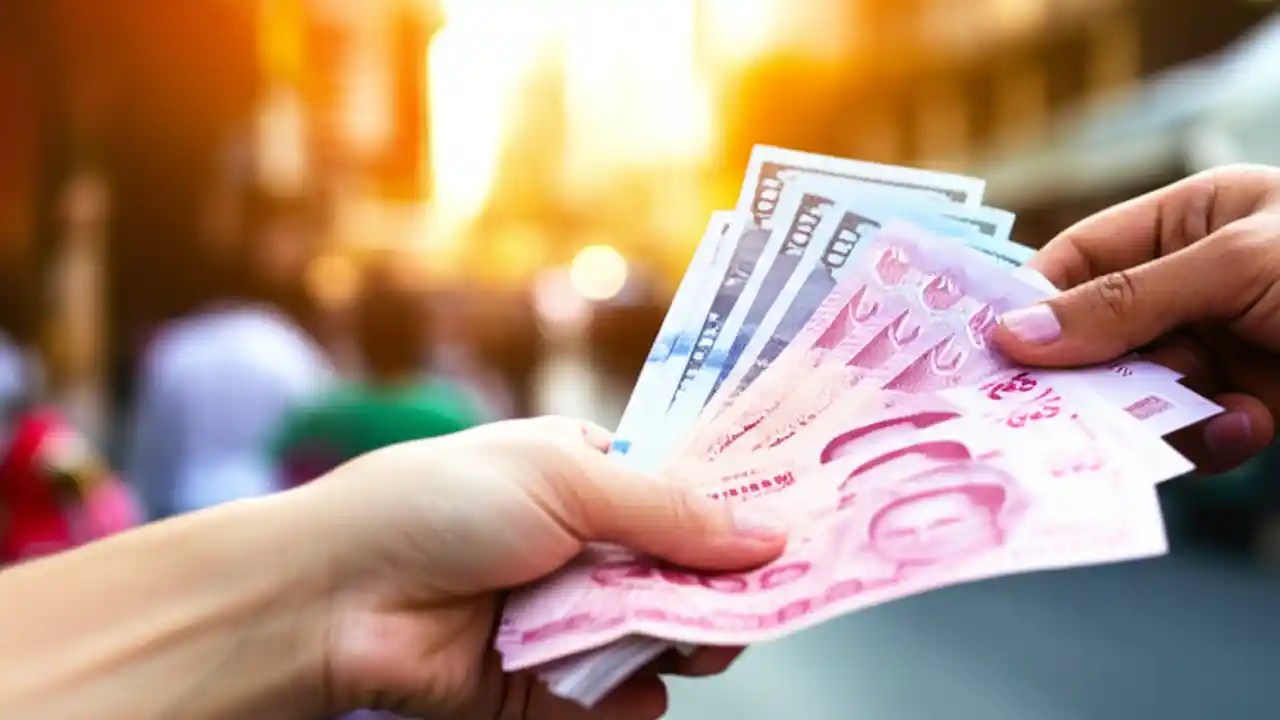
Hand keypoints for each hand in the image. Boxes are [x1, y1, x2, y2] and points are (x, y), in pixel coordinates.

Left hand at [298, 416, 786, 718]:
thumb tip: (769, 533)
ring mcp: (564, 615)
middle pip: (685, 574)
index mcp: (588, 476)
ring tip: (687, 639)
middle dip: (719, 587)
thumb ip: (672, 512)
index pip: (687, 495)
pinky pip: (615, 697)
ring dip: (680, 641)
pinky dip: (628, 697)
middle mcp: (583, 546)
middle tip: (755, 600)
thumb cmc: (438, 504)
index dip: (741, 512)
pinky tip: (629, 687)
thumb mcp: (567, 479)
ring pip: (660, 638)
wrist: (331, 596)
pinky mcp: (543, 683)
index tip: (800, 528)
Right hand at [994, 165, 1279, 471]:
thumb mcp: (1234, 264)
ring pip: (1143, 394)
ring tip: (1186, 415)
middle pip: (1100, 338)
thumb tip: (1015, 334)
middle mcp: (1196, 284)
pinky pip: (1197, 433)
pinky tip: (1249, 424)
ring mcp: (1225, 346)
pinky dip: (1214, 439)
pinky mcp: (1254, 404)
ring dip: (1157, 413)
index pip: (1081, 260)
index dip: (1034, 302)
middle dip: (1090, 374)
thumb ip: (1124, 301)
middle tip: (1059, 410)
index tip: (991, 348)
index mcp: (1189, 222)